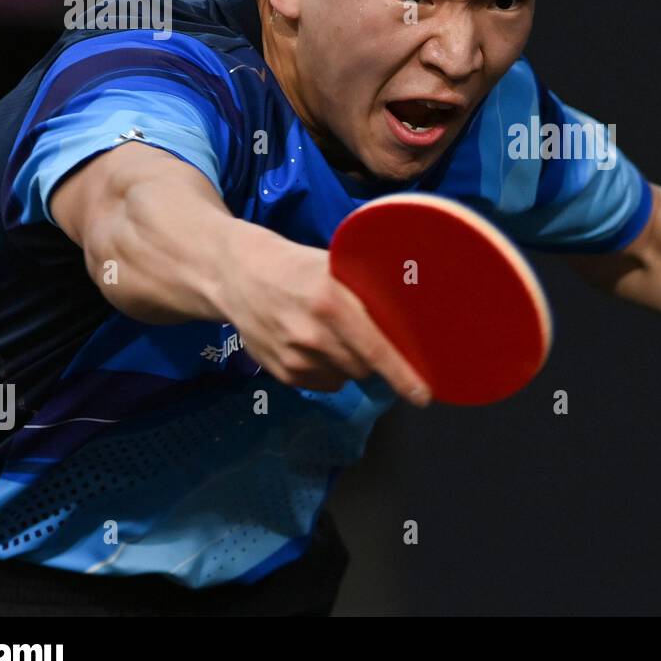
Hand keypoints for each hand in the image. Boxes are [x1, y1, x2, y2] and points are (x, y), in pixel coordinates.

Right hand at [215, 223, 431, 403]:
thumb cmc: (296, 267)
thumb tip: (409, 314)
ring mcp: (295, 358)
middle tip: (367, 334)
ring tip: (334, 334)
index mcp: (330, 302)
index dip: (402, 375)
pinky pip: (326, 383)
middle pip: (366, 367)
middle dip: (375, 357)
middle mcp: (312, 335)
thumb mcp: (334, 266)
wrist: (237, 276)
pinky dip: (330, 369)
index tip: (423, 394)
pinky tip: (315, 345)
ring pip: (347, 377)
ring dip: (351, 362)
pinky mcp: (283, 374)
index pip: (375, 349)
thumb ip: (366, 290)